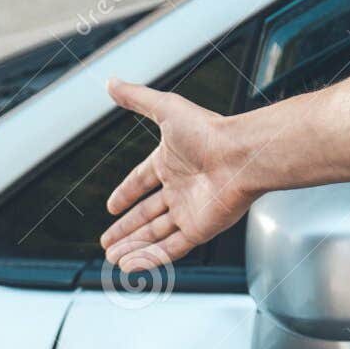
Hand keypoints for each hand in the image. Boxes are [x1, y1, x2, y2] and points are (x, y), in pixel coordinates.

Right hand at [101, 79, 261, 269]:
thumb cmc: (210, 131)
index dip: (126, 194)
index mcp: (171, 163)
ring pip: (155, 235)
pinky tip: (130, 267)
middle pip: (147, 215)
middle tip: (106, 243)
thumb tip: (110, 82)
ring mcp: (190, 211)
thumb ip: (136, 98)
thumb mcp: (166, 108)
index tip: (111, 206)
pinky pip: (171, 249)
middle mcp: (180, 189)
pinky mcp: (200, 230)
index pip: (142, 181)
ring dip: (133, 248)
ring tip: (112, 259)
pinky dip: (150, 259)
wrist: (243, 155)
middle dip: (125, 230)